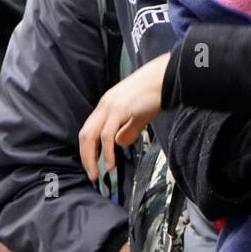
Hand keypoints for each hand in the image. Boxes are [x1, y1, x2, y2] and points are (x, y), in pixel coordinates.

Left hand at [79, 54, 167, 181]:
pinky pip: (107, 135)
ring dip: (92, 157)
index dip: (88, 149)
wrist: (165, 77)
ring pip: (91, 136)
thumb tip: (119, 143)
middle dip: (86, 157)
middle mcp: (105, 105)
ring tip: (98, 173)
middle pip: (85, 134)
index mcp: (107, 105)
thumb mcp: (139, 115)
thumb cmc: (155, 93)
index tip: (93, 164)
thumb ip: (128, 129)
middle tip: (91, 174)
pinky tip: (110, 164)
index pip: (89, 130)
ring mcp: (110, 107)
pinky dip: (106, 152)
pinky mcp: (119, 110)